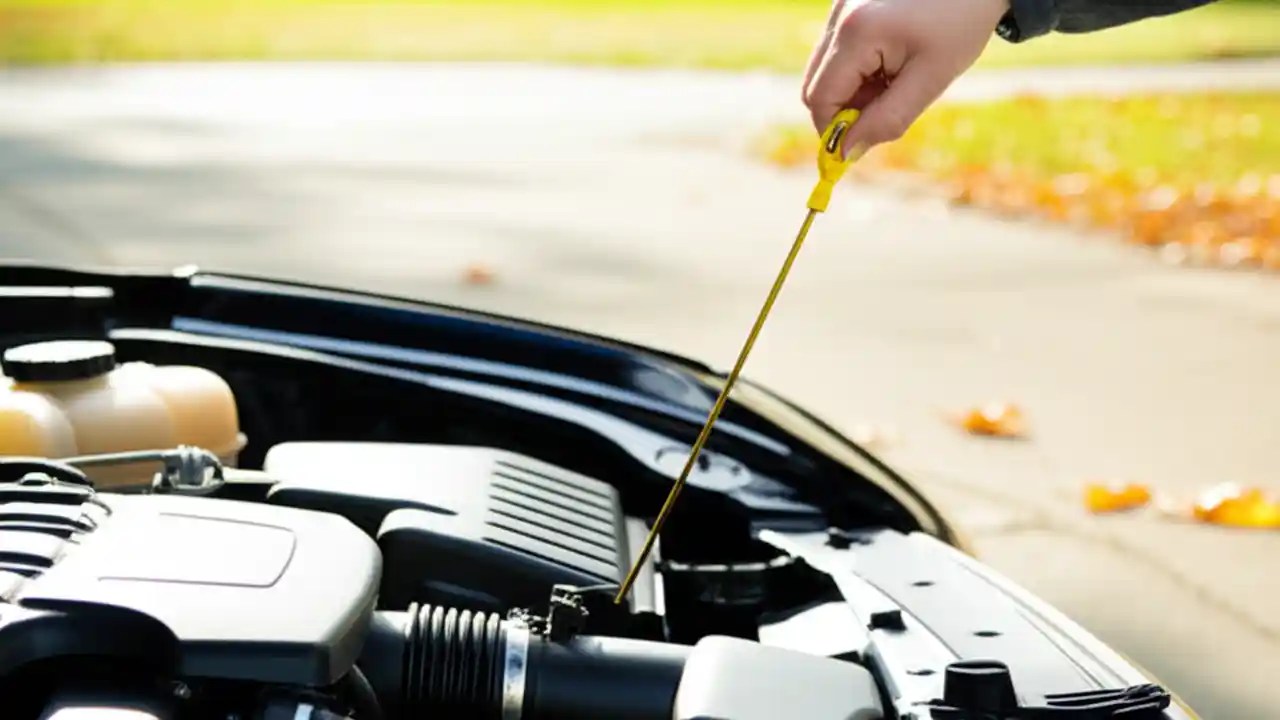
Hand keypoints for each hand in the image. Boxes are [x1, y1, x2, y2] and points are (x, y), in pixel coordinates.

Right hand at [802, 0, 1009, 155]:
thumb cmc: (961, 24)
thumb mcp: (931, 79)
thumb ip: (888, 120)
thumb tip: (847, 153)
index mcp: (857, 33)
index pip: (820, 98)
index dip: (834, 130)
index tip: (859, 147)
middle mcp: (839, 16)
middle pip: (815, 85)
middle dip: (843, 110)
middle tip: (883, 112)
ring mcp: (840, 7)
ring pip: (824, 70)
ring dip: (852, 90)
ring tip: (894, 81)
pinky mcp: (847, 4)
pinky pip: (837, 51)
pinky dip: (857, 69)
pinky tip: (891, 61)